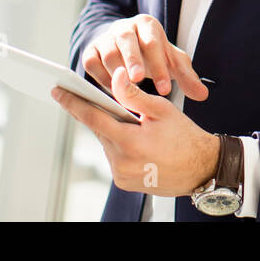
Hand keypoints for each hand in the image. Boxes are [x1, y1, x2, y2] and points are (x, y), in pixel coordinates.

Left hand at [52, 66, 220, 195]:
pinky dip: (120, 146)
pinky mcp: (125, 183)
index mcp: (129, 142)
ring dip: (114, 132)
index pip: (92, 118)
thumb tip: (116, 77)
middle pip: (100, 131)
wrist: (201, 168)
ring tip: (135, 126)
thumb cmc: (185, 137)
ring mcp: (122, 175)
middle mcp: (121, 162)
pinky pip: (115, 158)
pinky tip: (138, 142)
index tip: (57, 91)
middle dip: (102, 115)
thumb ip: (134, 95)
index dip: (73, 103)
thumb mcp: (161, 110)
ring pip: (107, 144)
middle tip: (111, 104)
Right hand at [82, 14, 208, 99]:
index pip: (153, 43)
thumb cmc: (152, 56)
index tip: (165, 90)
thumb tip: (203, 95)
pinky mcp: (91, 50)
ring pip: (107, 51)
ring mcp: (106, 37)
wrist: (126, 48)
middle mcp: (125, 27)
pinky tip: (112, 91)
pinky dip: (100, 77)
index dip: (159, 66)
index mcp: (147, 25)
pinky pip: (91, 62)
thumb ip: (186, 77)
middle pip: (127, 40)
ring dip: (116, 72)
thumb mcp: (172, 63)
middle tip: (139, 81)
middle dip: (133, 60)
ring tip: (126, 92)